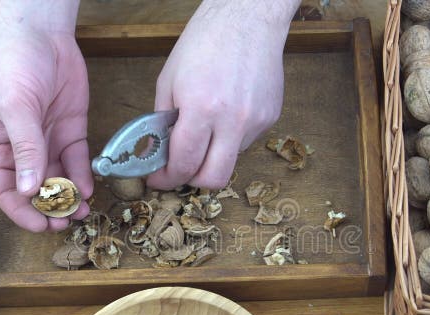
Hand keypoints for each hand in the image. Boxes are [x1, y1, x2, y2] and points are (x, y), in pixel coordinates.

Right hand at [0, 0, 91, 232]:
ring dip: (70, 196)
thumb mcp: (15, 109)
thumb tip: (30, 189)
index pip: (7, 189)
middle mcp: (21, 148)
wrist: (40, 34)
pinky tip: (89, 188)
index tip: (41, 227)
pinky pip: (77, 160)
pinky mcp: (70, 130)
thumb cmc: (12, 66)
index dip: (23, 212)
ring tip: (84, 211)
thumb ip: (25, 150)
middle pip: (36, 189)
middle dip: (52, 208)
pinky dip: (83, 176)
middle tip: (68, 223)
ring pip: (59, 177)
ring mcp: (47, 140)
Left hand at [148, 0, 299, 189]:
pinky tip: (227, 110)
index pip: (184, 163)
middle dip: (193, 181)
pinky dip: (230, 136)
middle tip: (181, 170)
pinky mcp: (270, 118)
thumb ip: (163, 121)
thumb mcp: (169, 80)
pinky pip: (245, 141)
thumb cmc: (205, 41)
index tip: (159, 179)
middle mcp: (233, 120)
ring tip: (207, 124)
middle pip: (214, 178)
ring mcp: (256, 121)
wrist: (247, 18)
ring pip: (230, 159)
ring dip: (213, 153)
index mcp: (202, 108)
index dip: (167, 179)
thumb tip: (160, 153)